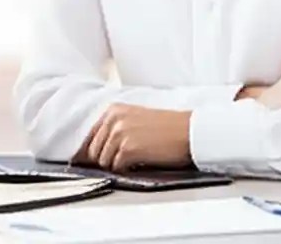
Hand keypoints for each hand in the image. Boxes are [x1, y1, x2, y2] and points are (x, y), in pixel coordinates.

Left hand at [74, 104, 191, 172]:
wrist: (191, 131)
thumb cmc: (168, 128)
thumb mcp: (136, 119)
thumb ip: (115, 129)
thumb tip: (96, 151)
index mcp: (113, 110)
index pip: (90, 135)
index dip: (90, 151)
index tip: (89, 160)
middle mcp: (113, 119)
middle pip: (93, 150)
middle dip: (102, 161)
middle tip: (117, 165)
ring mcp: (119, 133)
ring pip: (103, 161)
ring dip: (115, 166)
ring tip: (132, 163)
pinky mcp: (128, 149)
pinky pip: (116, 167)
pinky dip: (124, 170)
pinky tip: (136, 166)